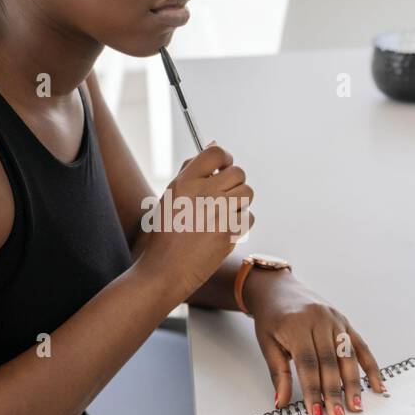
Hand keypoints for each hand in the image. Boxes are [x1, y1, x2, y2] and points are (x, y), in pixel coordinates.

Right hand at [137, 143, 253, 297]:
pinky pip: (248, 217)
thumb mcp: (170, 196)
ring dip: (239, 202)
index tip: (224, 167)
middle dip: (234, 183)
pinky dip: (240, 223)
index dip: (225, 158)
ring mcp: (218, 213)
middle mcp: (203, 193)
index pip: (217, 153)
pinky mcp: (230, 232)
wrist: (165, 270)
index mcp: (185, 181)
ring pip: (247, 194)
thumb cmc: (166, 234)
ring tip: (222, 215)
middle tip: (223, 197)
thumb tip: (212, 143)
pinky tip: (224, 230)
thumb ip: (191, 170)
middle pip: (238, 173)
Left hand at [245, 272, 386, 414]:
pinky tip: (376, 385)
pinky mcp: (345, 321)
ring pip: (348, 355)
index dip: (313, 390)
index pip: (308, 364)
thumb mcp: (267, 344)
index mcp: (297, 325)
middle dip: (335, 392)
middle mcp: (319, 320)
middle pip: (330, 362)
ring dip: (353, 383)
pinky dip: (370, 367)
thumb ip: (278, 374)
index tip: (316, 412)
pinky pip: (361, 346)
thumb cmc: (271, 317)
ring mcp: (335, 319)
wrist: (277, 289)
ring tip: (355, 406)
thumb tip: (281, 402)